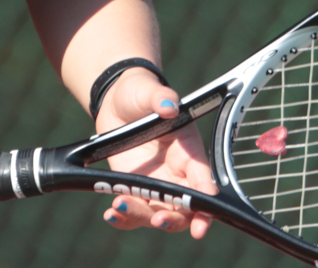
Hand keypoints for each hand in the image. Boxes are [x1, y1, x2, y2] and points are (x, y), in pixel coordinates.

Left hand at [96, 68, 215, 238]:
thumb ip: (160, 97)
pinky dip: (124, 218)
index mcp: (188, 152)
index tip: (201, 224)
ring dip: (142, 217)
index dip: (205, 205)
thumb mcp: (149, 91)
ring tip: (119, 207)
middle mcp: (176, 174)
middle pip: (185, 208)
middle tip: (158, 219)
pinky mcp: (134, 188)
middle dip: (175, 220)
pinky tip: (112, 215)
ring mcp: (155, 184)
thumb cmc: (141, 93)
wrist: (117, 102)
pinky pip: (134, 211)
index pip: (202, 182)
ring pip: (157, 213)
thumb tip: (169, 105)